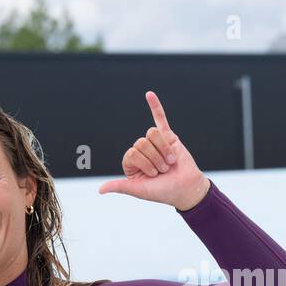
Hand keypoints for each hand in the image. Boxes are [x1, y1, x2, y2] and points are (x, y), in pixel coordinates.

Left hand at [98, 90, 209, 210]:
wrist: (185, 188)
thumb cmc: (162, 191)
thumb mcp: (138, 190)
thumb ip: (120, 186)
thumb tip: (100, 190)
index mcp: (131, 163)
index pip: (131, 152)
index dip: (143, 164)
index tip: (152, 175)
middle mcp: (141, 151)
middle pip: (141, 142)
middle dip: (154, 159)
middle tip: (162, 170)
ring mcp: (155, 143)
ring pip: (152, 134)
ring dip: (163, 150)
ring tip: (169, 162)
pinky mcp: (169, 137)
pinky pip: (160, 118)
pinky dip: (155, 106)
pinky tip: (149, 95)